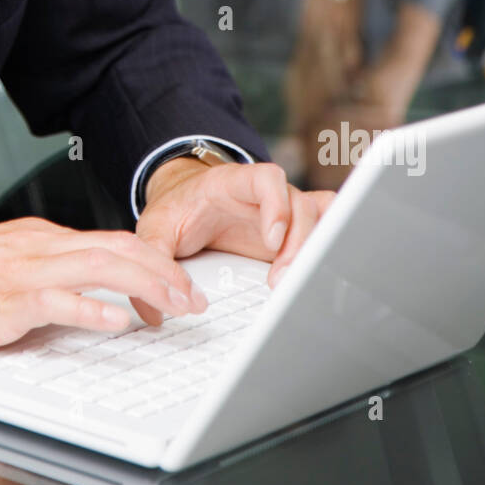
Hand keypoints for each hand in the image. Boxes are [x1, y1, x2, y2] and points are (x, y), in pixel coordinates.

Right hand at [0, 217, 208, 350]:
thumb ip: (38, 276)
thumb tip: (79, 297)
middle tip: (195, 298)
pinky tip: (118, 322)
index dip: (153, 261)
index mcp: (36, 238)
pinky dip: (93, 310)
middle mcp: (36, 246)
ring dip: (147, 287)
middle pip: (118, 248)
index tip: (179, 284)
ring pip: (100, 266)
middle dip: (165, 272)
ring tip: (175, 307)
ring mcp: (21, 271)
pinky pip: (57, 300)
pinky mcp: (2, 300)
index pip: (110, 240)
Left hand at [134, 156, 335, 318]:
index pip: (268, 179)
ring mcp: (283, 211)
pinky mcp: (292, 230)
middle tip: (279, 281)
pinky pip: (326, 222)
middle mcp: (265, 195)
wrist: (186, 200)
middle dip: (298, 243)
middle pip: (300, 204)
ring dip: (312, 250)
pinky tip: (318, 271)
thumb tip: (159, 306)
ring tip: (289, 284)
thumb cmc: (177, 209)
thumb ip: (154, 258)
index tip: (271, 240)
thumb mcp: (156, 228)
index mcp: (233, 183)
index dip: (277, 205)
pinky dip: (330, 242)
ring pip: (318, 217)